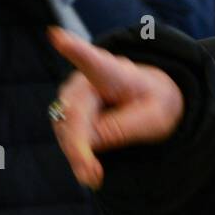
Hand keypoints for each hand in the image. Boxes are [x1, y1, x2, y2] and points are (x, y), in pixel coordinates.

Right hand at [47, 27, 184, 188]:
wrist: (151, 100)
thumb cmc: (155, 103)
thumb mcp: (155, 118)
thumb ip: (125, 128)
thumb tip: (91, 141)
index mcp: (114, 73)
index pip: (93, 62)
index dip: (75, 50)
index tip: (58, 37)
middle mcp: (86, 80)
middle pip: (73, 115)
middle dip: (79, 148)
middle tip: (92, 176)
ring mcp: (73, 97)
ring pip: (66, 130)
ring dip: (78, 157)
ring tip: (95, 177)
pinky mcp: (68, 115)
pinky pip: (67, 139)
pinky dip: (77, 158)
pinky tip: (90, 171)